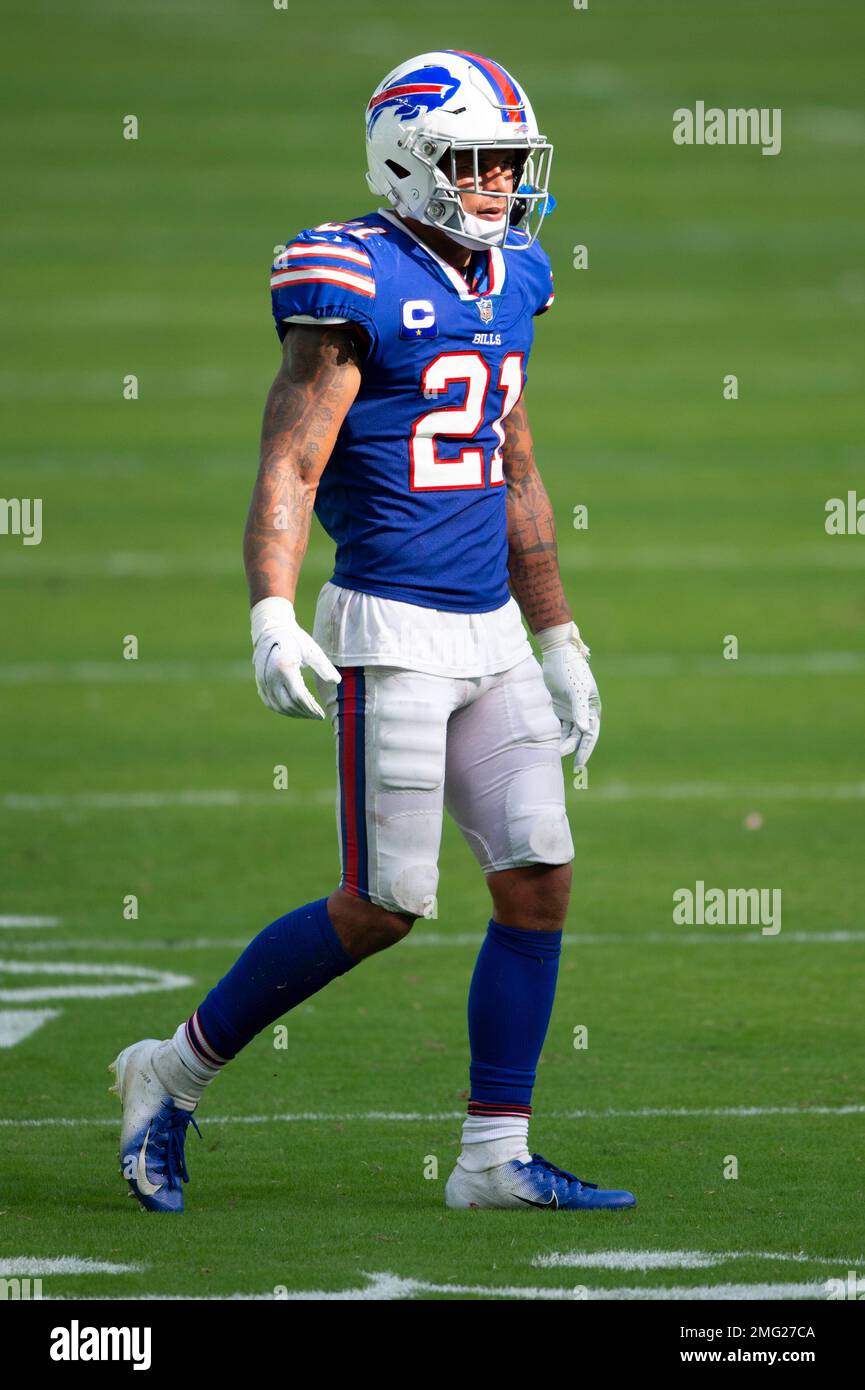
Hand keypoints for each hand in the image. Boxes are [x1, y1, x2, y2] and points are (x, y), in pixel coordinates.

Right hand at [251, 596, 340, 717]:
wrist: (272, 629)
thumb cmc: (295, 639)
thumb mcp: (312, 650)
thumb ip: (324, 666)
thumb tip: (337, 681)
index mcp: (285, 667)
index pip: (299, 697)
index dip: (311, 709)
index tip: (321, 714)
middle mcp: (271, 676)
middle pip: (289, 704)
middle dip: (304, 713)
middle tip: (317, 715)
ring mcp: (263, 680)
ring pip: (278, 706)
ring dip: (294, 714)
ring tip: (307, 714)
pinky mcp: (260, 683)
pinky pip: (270, 703)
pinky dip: (282, 710)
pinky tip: (294, 710)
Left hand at [536, 620, 600, 768]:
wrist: (557, 654)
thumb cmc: (571, 669)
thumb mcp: (576, 689)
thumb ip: (579, 709)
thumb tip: (585, 730)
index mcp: (592, 709)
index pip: (590, 735)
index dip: (585, 750)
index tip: (578, 765)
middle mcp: (582, 713)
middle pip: (577, 737)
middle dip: (570, 749)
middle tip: (557, 759)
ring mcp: (569, 711)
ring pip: (566, 734)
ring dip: (560, 743)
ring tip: (549, 754)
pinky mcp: (557, 708)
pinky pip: (556, 726)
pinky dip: (552, 735)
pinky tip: (544, 743)